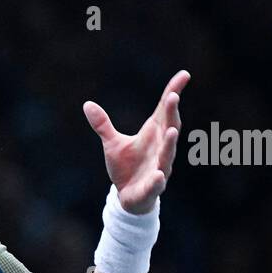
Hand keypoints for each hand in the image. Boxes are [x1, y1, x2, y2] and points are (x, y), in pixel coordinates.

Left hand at [83, 70, 190, 214]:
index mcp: (154, 134)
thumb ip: (103, 125)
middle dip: (172, 113)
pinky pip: (156, 183)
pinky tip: (158, 174)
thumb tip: (87, 104)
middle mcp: (161, 148)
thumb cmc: (126, 168)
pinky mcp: (152, 187)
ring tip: (173, 131)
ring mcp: (159, 168)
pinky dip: (158, 179)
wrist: (127, 198)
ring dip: (170, 143)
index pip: (165, 110)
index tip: (184, 74)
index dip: (173, 92)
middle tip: (173, 96)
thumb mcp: (112, 144)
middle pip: (169, 127)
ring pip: (167, 154)